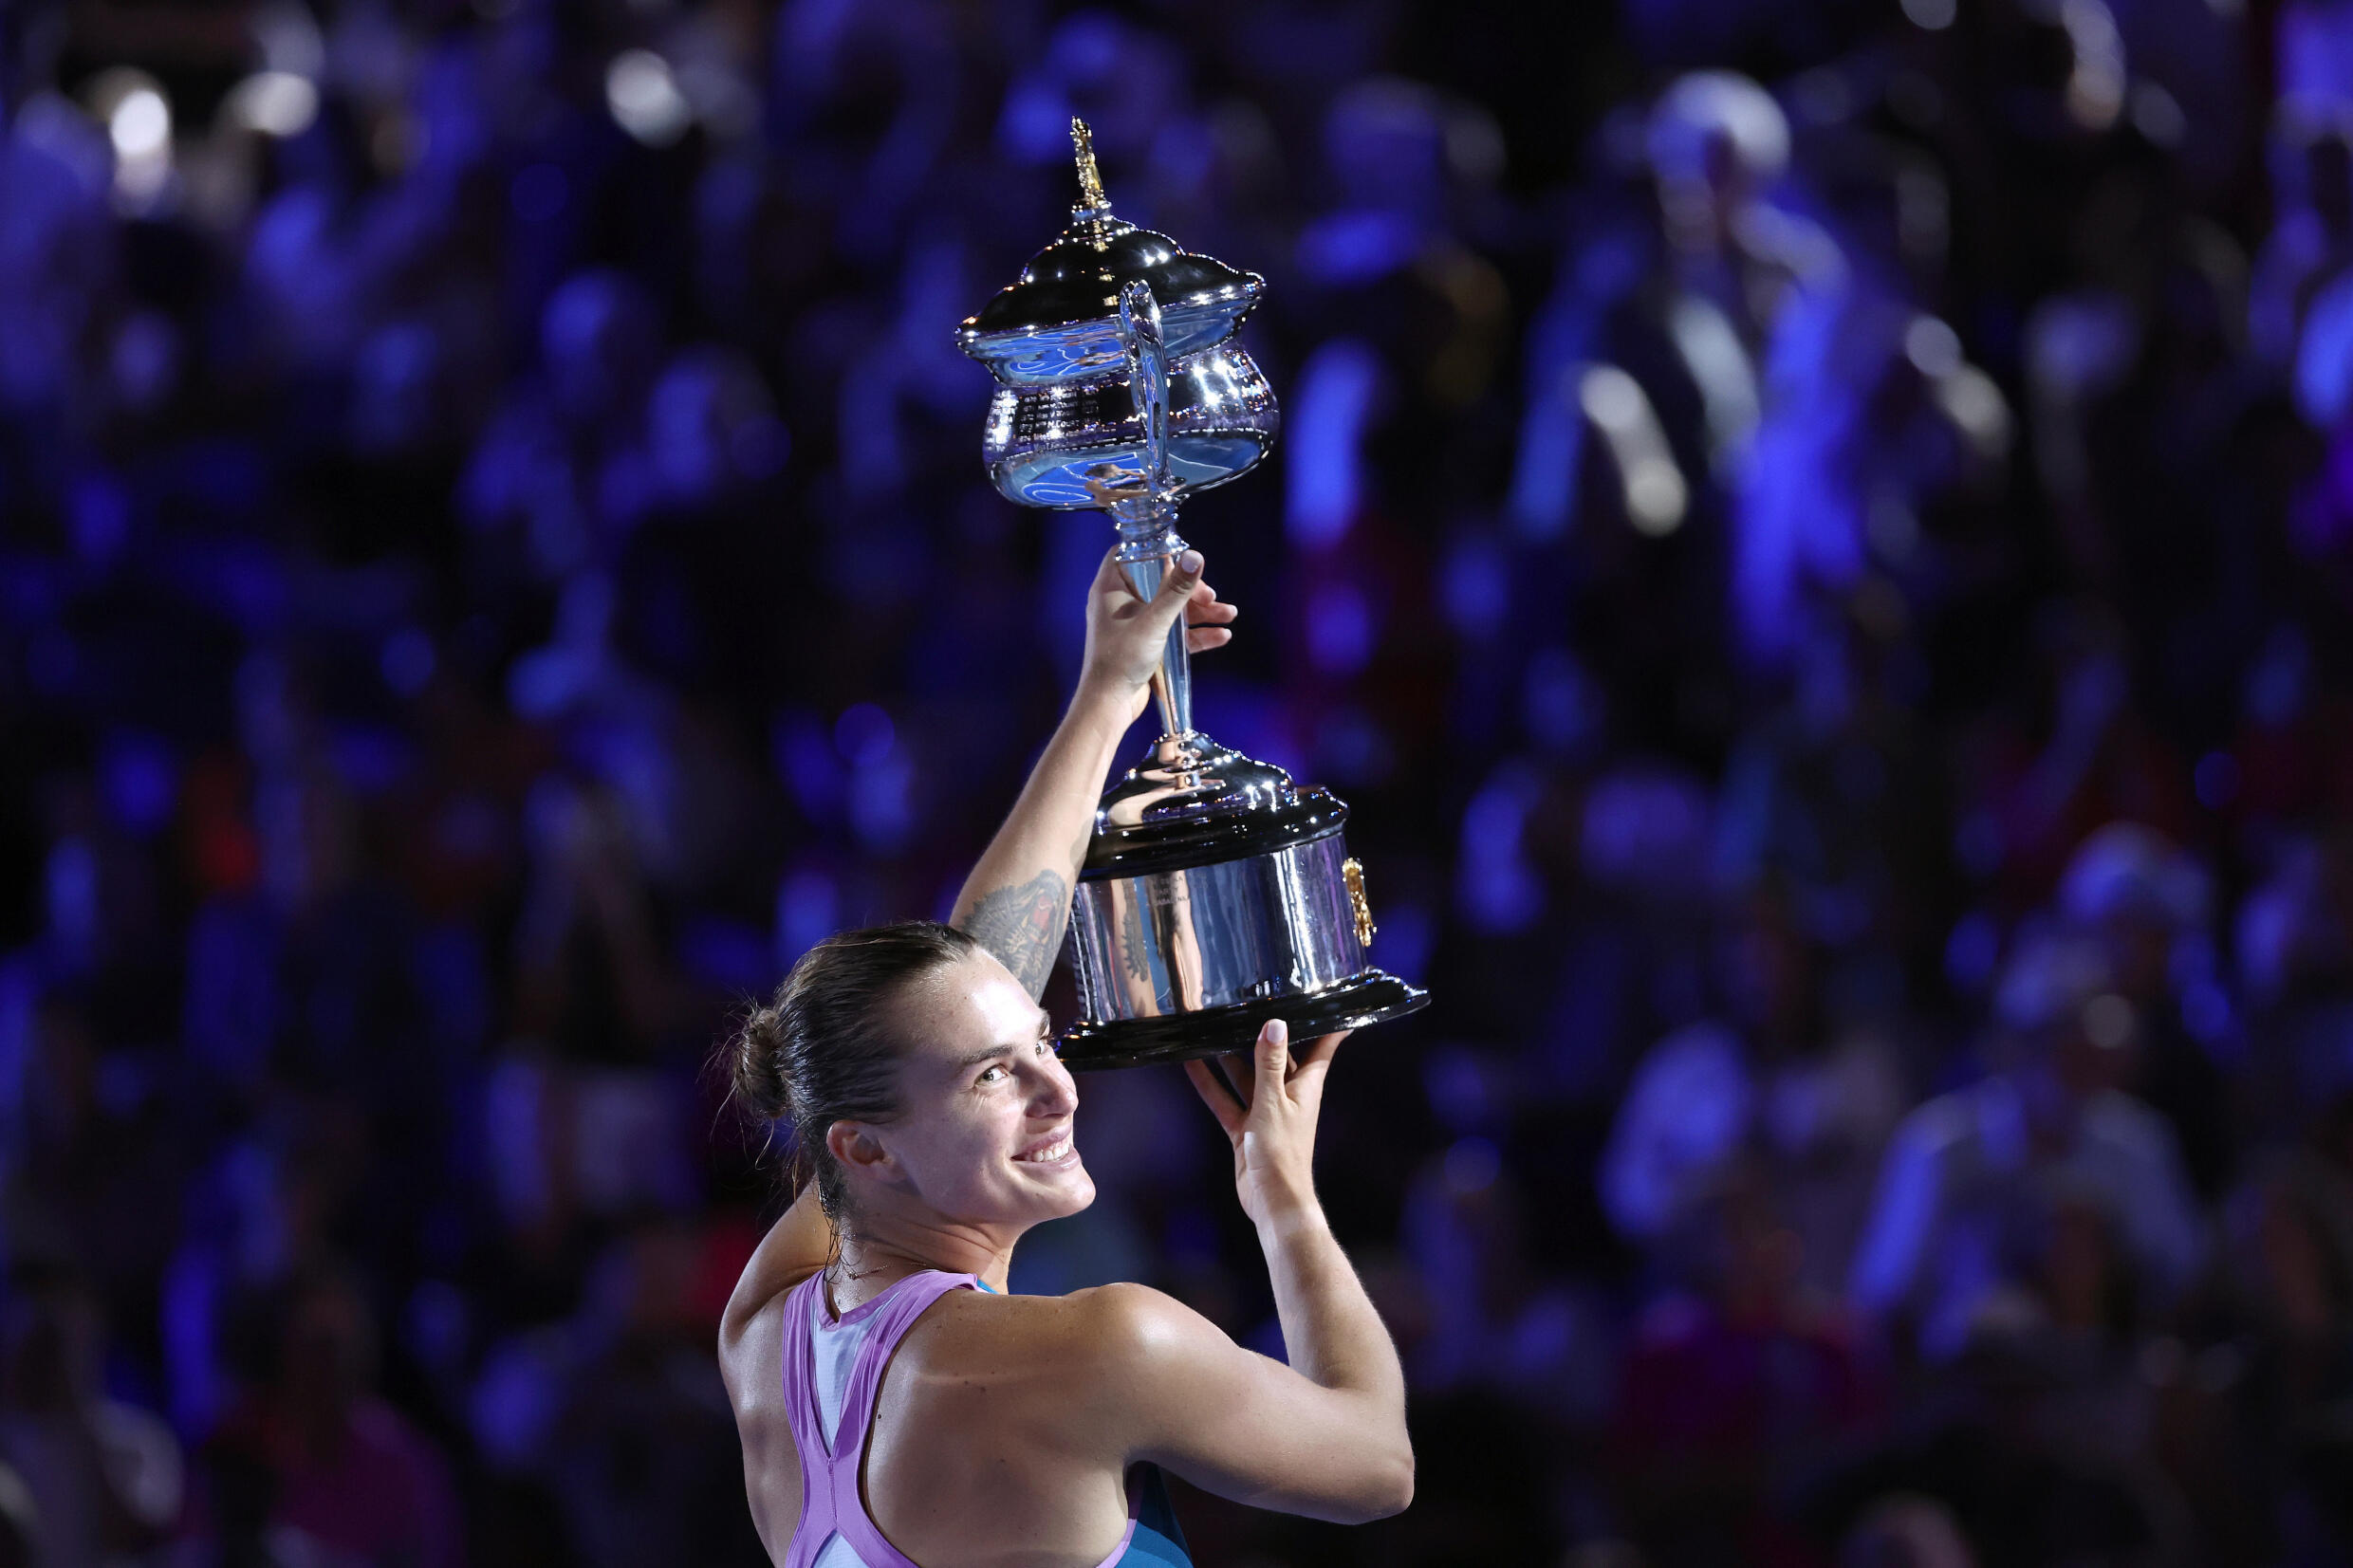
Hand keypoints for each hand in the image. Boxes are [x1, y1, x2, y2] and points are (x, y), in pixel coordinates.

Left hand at [1076, 547, 1238, 722]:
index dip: (1156, 552)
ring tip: (1229, 615)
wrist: (1109, 705)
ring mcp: (1134, 624)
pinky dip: (1194, 633)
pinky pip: (1173, 631)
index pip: (1130, 554)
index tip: (1181, 557)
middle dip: (1190, 589)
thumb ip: (1176, 590)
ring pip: (1171, 608)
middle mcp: (1120, 602)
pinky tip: (1220, 636)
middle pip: (1160, 582)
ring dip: (1200, 611)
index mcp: (1111, 588)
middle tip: (1211, 597)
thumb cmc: (1121, 659)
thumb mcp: (1154, 621)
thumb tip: (1196, 557)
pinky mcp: (1146, 644)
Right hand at [1184, 1021, 1349, 1230]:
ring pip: (1247, 1077)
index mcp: (1305, 1087)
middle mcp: (1288, 1096)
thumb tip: (1275, 1025)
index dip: (1329, 1026)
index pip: (1322, 1048)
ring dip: (1232, 1058)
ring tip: (1214, 1029)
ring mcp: (1265, 1112)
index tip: (1331, 1002)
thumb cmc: (1283, 1153)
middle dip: (1267, 1037)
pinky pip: (1226, 1100)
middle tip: (1251, 1006)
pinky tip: (1193, 1066)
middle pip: (1279, 1059)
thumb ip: (1271, 1063)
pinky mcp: (1245, 1129)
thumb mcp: (1273, 1101)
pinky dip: (1210, 1085)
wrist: (1272, 1201)